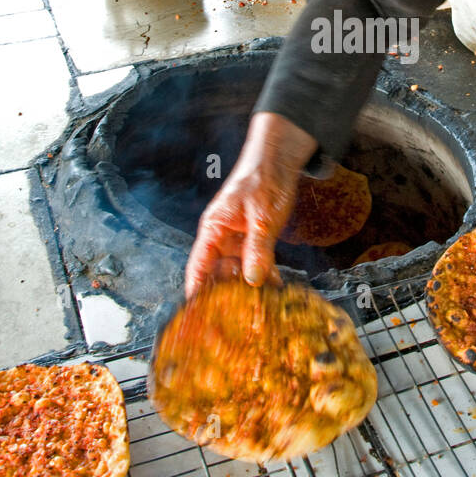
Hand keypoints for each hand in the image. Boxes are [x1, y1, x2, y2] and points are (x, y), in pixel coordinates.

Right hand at [184, 112, 317, 297]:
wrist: (279, 159)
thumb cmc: (263, 178)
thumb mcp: (262, 219)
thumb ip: (257, 250)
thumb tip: (252, 280)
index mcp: (213, 229)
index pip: (198, 266)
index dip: (196, 291)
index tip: (197, 315)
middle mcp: (221, 235)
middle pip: (217, 272)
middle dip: (225, 294)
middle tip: (236, 318)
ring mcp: (237, 237)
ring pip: (237, 269)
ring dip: (247, 286)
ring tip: (257, 308)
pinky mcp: (252, 236)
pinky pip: (253, 261)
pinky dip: (262, 274)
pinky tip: (272, 288)